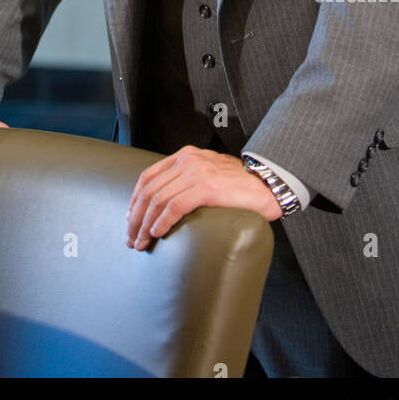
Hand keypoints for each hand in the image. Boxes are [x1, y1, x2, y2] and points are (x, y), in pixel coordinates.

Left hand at [126, 146, 281, 248]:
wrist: (268, 184)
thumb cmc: (239, 185)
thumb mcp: (207, 175)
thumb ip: (187, 182)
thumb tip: (164, 206)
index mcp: (185, 156)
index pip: (148, 177)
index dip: (135, 200)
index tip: (130, 220)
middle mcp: (187, 161)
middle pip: (149, 190)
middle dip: (135, 217)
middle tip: (131, 238)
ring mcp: (197, 172)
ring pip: (158, 200)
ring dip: (144, 225)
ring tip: (140, 242)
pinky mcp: (207, 187)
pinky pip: (175, 206)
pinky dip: (162, 222)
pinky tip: (157, 233)